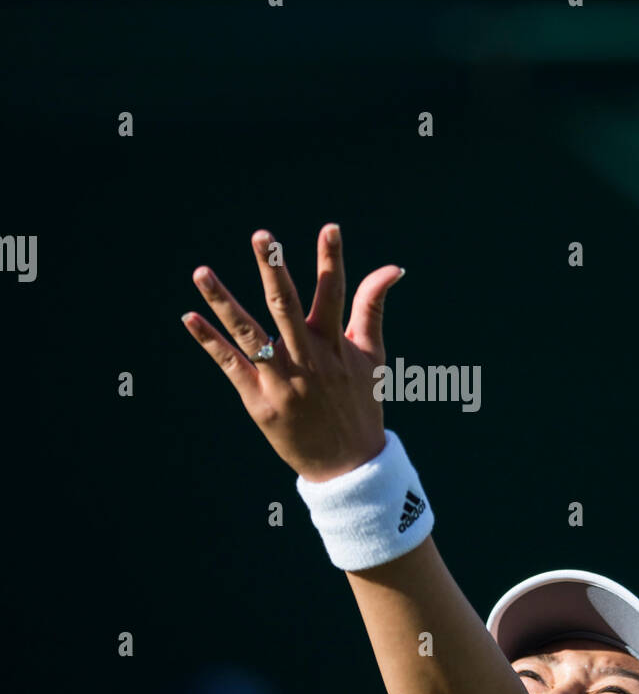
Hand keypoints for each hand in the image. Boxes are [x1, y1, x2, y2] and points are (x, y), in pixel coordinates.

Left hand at [182, 224, 403, 481]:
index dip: (332, 261)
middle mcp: (308, 359)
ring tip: (201, 272)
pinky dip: (209, 342)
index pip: (335, 294)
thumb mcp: (372, 355)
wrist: (349, 465)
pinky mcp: (259, 401)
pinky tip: (189, 318)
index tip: (330, 228)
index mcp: (336, 345)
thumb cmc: (360, 403)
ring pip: (250, 333)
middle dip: (274, 270)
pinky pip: (230, 366)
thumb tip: (393, 266)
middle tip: (263, 236)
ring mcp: (282, 380)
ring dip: (224, 302)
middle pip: (288, 307)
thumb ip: (373, 306)